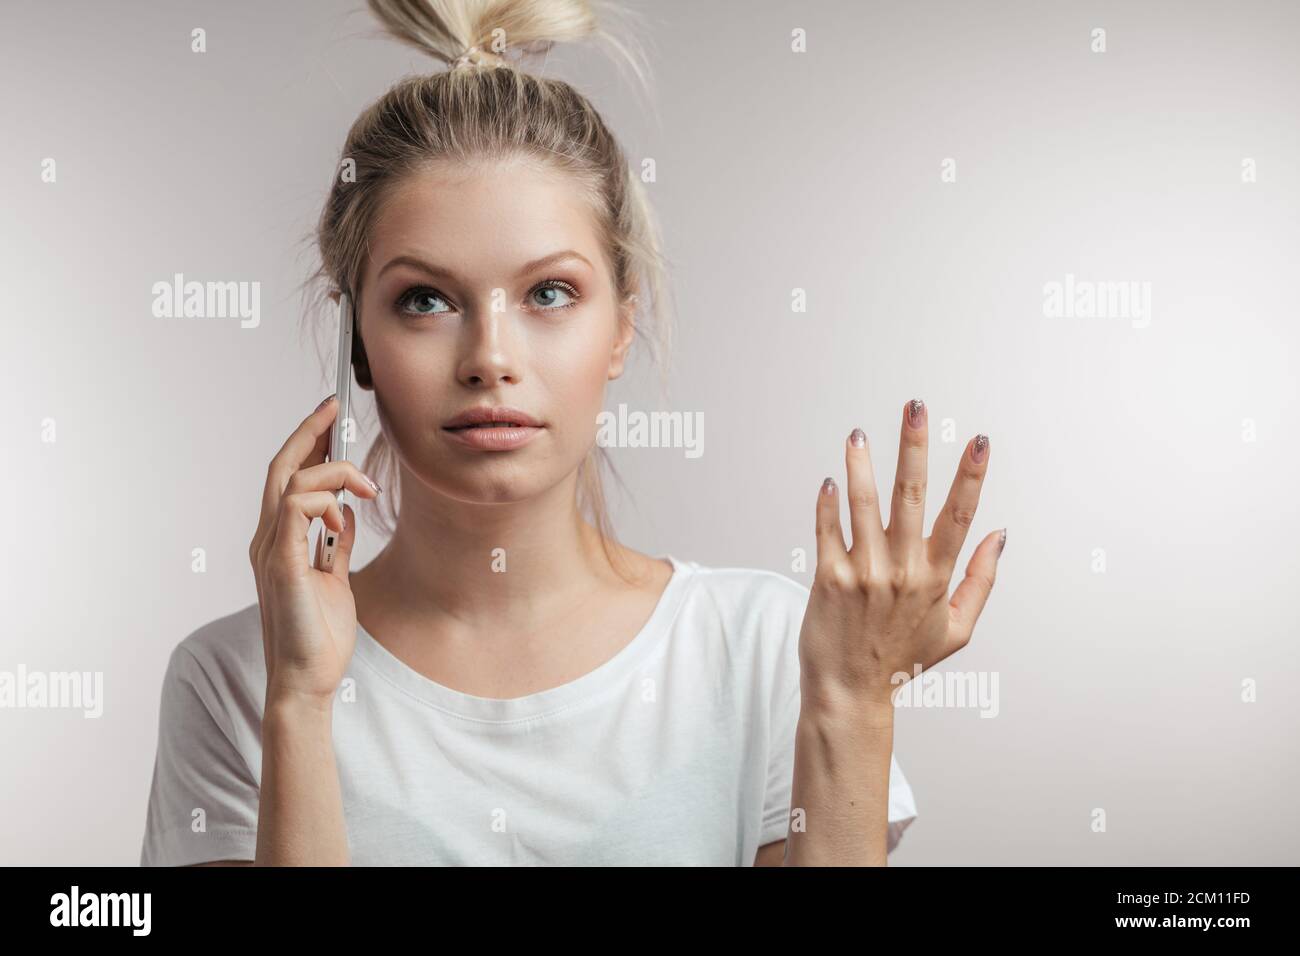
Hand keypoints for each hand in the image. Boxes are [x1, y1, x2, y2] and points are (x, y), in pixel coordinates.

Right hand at [248, 395, 381, 705]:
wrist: (308, 678)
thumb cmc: (319, 635)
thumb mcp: (336, 578)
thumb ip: (336, 544)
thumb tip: (346, 513)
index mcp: (280, 540)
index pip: (288, 478)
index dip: (307, 444)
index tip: (330, 418)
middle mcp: (268, 539)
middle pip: (281, 467)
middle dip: (309, 432)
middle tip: (334, 407)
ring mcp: (271, 550)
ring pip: (291, 481)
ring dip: (333, 473)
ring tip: (365, 488)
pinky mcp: (281, 563)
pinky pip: (295, 509)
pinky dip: (323, 501)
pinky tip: (343, 517)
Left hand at [797, 399, 1002, 716]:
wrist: (850, 693)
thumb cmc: (902, 659)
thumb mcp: (956, 629)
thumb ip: (981, 580)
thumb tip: (1000, 533)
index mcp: (936, 578)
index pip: (959, 516)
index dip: (971, 476)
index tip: (979, 440)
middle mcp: (903, 572)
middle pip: (912, 497)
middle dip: (915, 449)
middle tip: (916, 408)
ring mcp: (865, 575)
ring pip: (864, 508)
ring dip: (861, 467)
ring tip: (858, 434)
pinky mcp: (829, 581)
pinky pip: (828, 533)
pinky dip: (827, 505)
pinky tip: (829, 480)